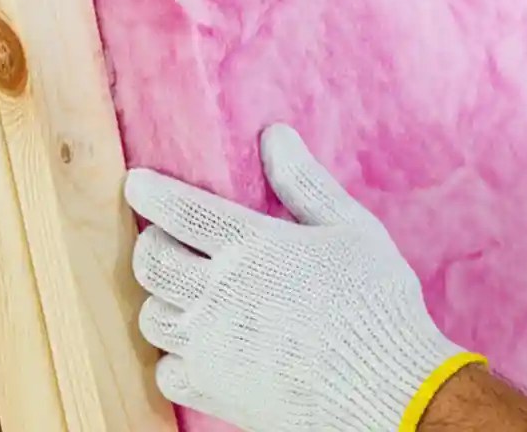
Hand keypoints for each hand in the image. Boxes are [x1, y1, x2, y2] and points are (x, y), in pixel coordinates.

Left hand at [126, 124, 482, 431]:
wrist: (389, 392)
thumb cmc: (377, 304)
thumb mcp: (352, 229)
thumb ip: (305, 182)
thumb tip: (274, 134)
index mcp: (254, 246)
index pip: (179, 209)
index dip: (149, 192)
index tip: (137, 184)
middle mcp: (221, 294)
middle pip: (149, 261)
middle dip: (149, 242)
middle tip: (165, 239)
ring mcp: (212, 346)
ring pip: (151, 315)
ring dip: (163, 298)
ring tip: (188, 291)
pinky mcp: (213, 390)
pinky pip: (165, 370)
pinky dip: (175, 354)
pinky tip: (203, 344)